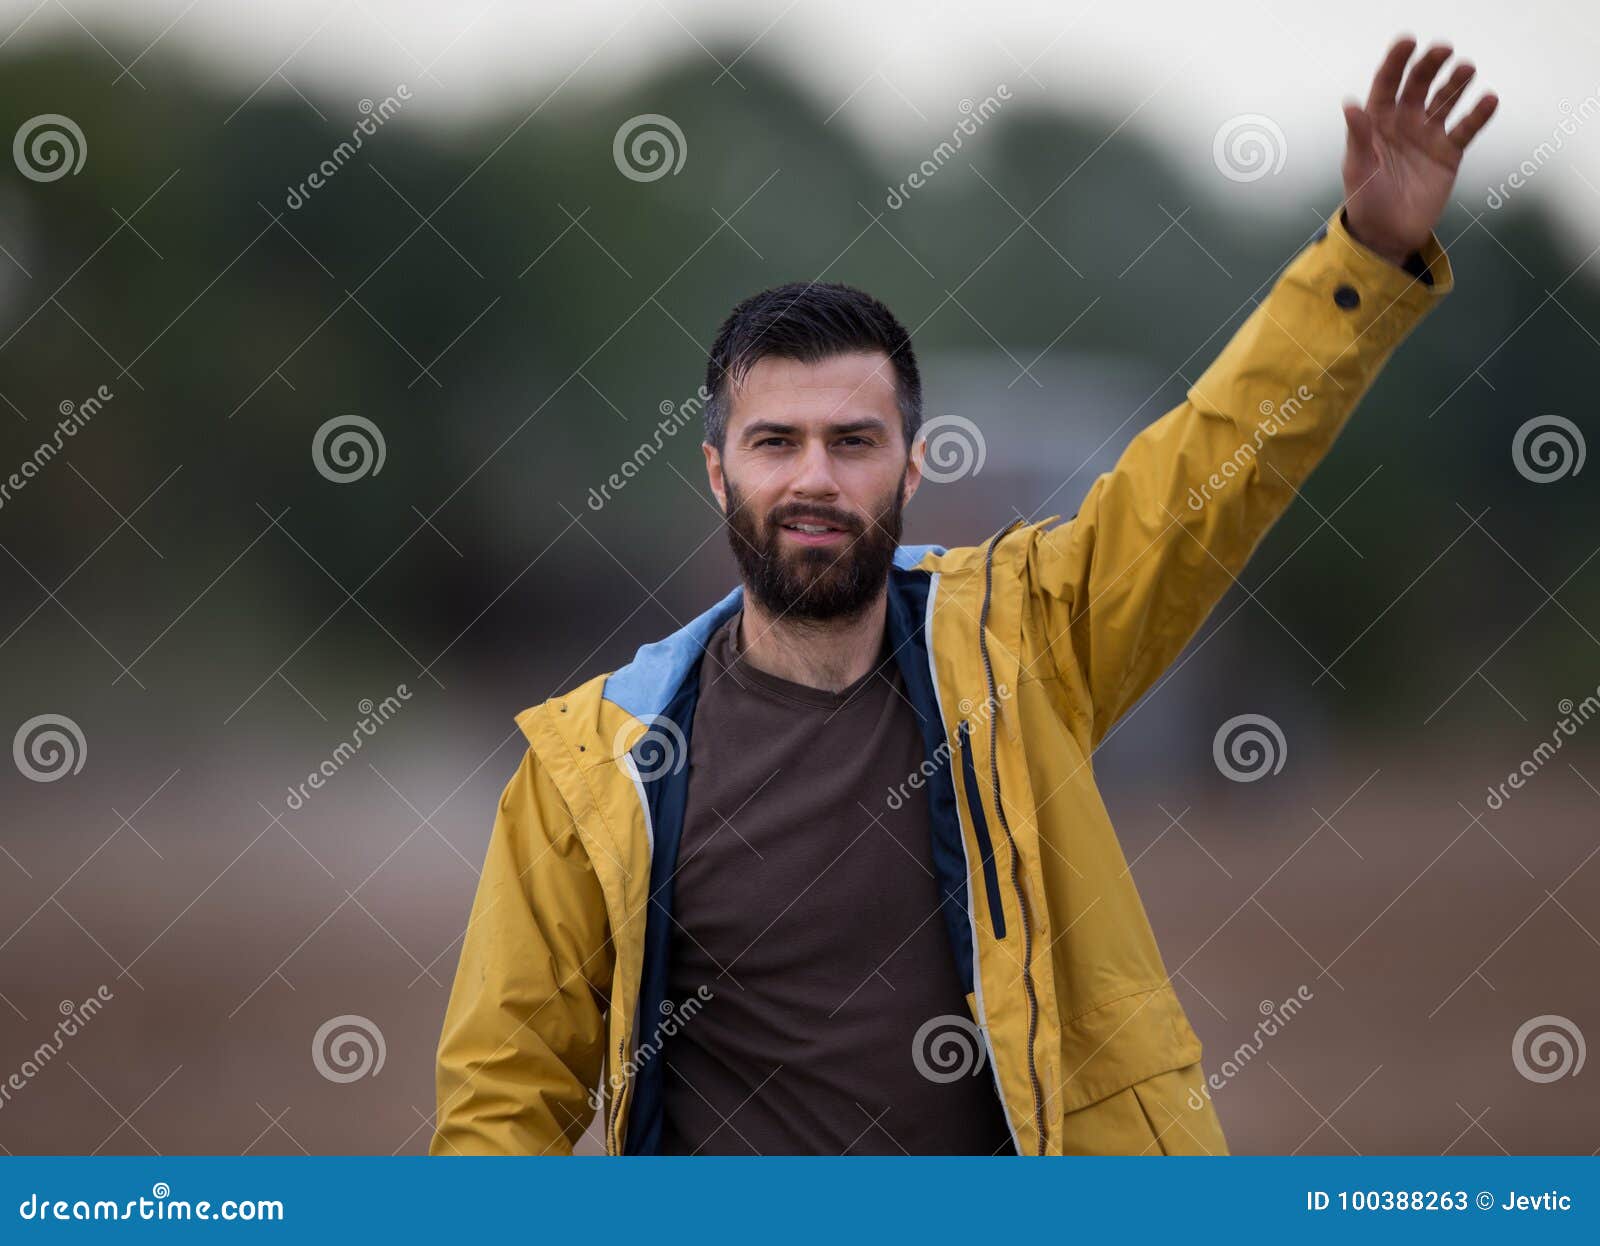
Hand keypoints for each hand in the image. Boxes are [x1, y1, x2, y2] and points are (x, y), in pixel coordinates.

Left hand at [1341, 35, 1498, 264]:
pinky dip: (1478, 114)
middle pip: (1419, 85)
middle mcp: (1404, 121)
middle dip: (1430, 65)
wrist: (1387, 234)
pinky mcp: (1449, 152)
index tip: (1408, 41)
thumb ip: (1358, 137)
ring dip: (1456, 83)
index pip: (1387, 84)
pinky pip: (1466, 128)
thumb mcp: (1357, 169)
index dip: (1396, 61)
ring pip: (1445, 100)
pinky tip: (1488, 100)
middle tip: (1444, 50)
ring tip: (1466, 69)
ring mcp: (1428, 135)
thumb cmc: (1365, 200)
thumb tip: (1350, 104)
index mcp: (1377, 121)